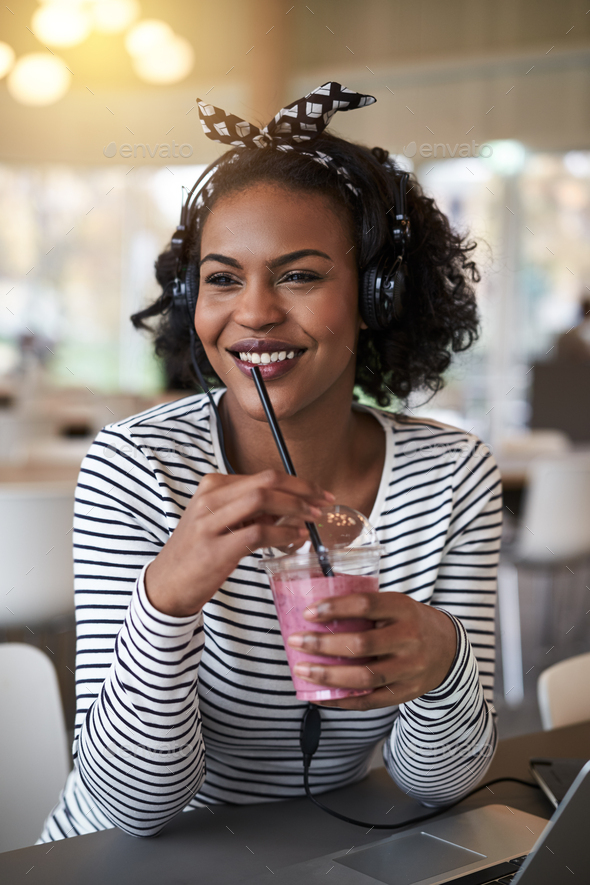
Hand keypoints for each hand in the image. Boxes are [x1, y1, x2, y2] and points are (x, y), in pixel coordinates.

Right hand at [145, 469, 334, 616]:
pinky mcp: (215, 549)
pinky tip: (297, 538)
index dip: (298, 483)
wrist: (166, 585)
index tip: (319, 493)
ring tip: (313, 519)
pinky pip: (258, 533)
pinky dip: (284, 534)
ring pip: (262, 500)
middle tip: (324, 503)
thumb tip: (291, 507)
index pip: (264, 475)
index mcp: (213, 486)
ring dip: (295, 508)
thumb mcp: (221, 521)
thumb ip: (252, 511)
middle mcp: (209, 498)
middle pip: (266, 482)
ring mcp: (209, 523)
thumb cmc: (199, 551)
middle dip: (302, 490)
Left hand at [287, 591, 457, 709]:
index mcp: (403, 609)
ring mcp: (409, 668)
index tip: (308, 612)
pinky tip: (318, 695)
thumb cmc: (408, 622)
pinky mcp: (406, 692)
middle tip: (295, 641)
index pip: (367, 605)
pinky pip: (369, 700)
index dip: (336, 608)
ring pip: (365, 677)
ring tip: (301, 670)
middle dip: (323, 645)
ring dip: (328, 676)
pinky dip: (341, 700)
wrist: (447, 648)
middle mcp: (409, 639)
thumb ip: (364, 606)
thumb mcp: (395, 604)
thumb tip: (315, 606)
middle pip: (362, 644)